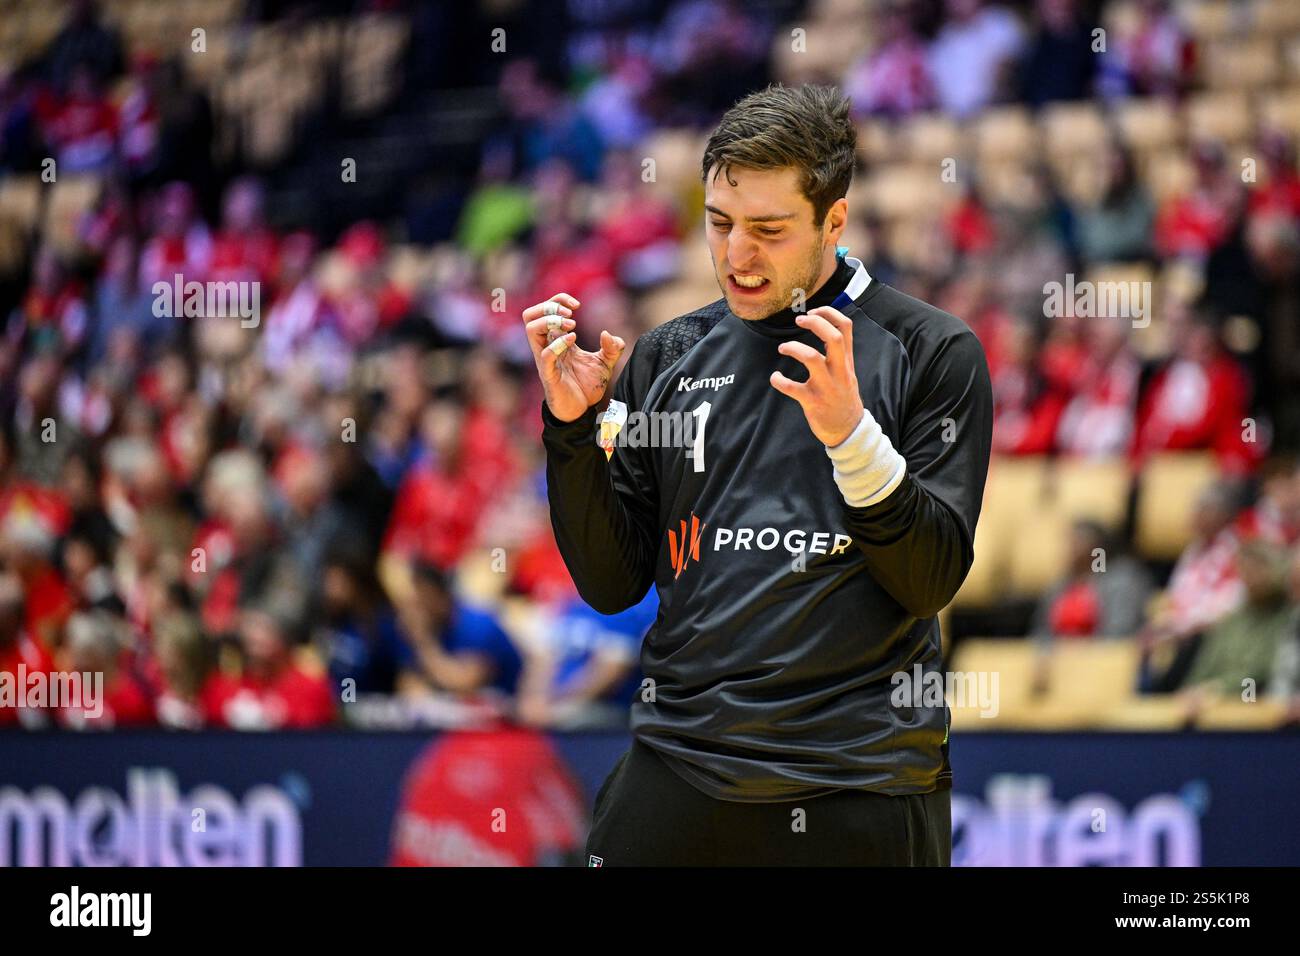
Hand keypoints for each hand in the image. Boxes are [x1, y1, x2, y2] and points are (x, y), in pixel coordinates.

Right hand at [522, 293, 624, 422]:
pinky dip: (558, 343)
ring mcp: (546, 360)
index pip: (545, 309)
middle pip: (530, 315)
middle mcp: (547, 346)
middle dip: (549, 307)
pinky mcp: (549, 374)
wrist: (581, 413)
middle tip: (570, 314)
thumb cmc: (586, 386)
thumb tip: (607, 334)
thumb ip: (612, 348)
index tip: (577, 304)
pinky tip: (574, 341)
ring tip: (571, 325)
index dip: (559, 299)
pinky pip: (545, 354)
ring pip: (530, 329)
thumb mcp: (605, 363)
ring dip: (550, 320)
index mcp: (557, 340)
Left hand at [769, 306, 863, 446]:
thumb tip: (826, 328)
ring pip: (812, 358)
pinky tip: (776, 378)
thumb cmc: (843, 398)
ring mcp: (827, 387)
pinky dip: (780, 381)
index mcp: (847, 362)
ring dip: (794, 348)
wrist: (848, 431)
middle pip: (833, 338)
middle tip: (798, 320)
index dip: (829, 313)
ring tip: (783, 348)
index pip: (845, 328)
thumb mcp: (848, 373)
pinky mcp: (813, 402)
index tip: (814, 310)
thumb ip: (840, 354)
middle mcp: (839, 372)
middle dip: (815, 323)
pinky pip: (792, 388)